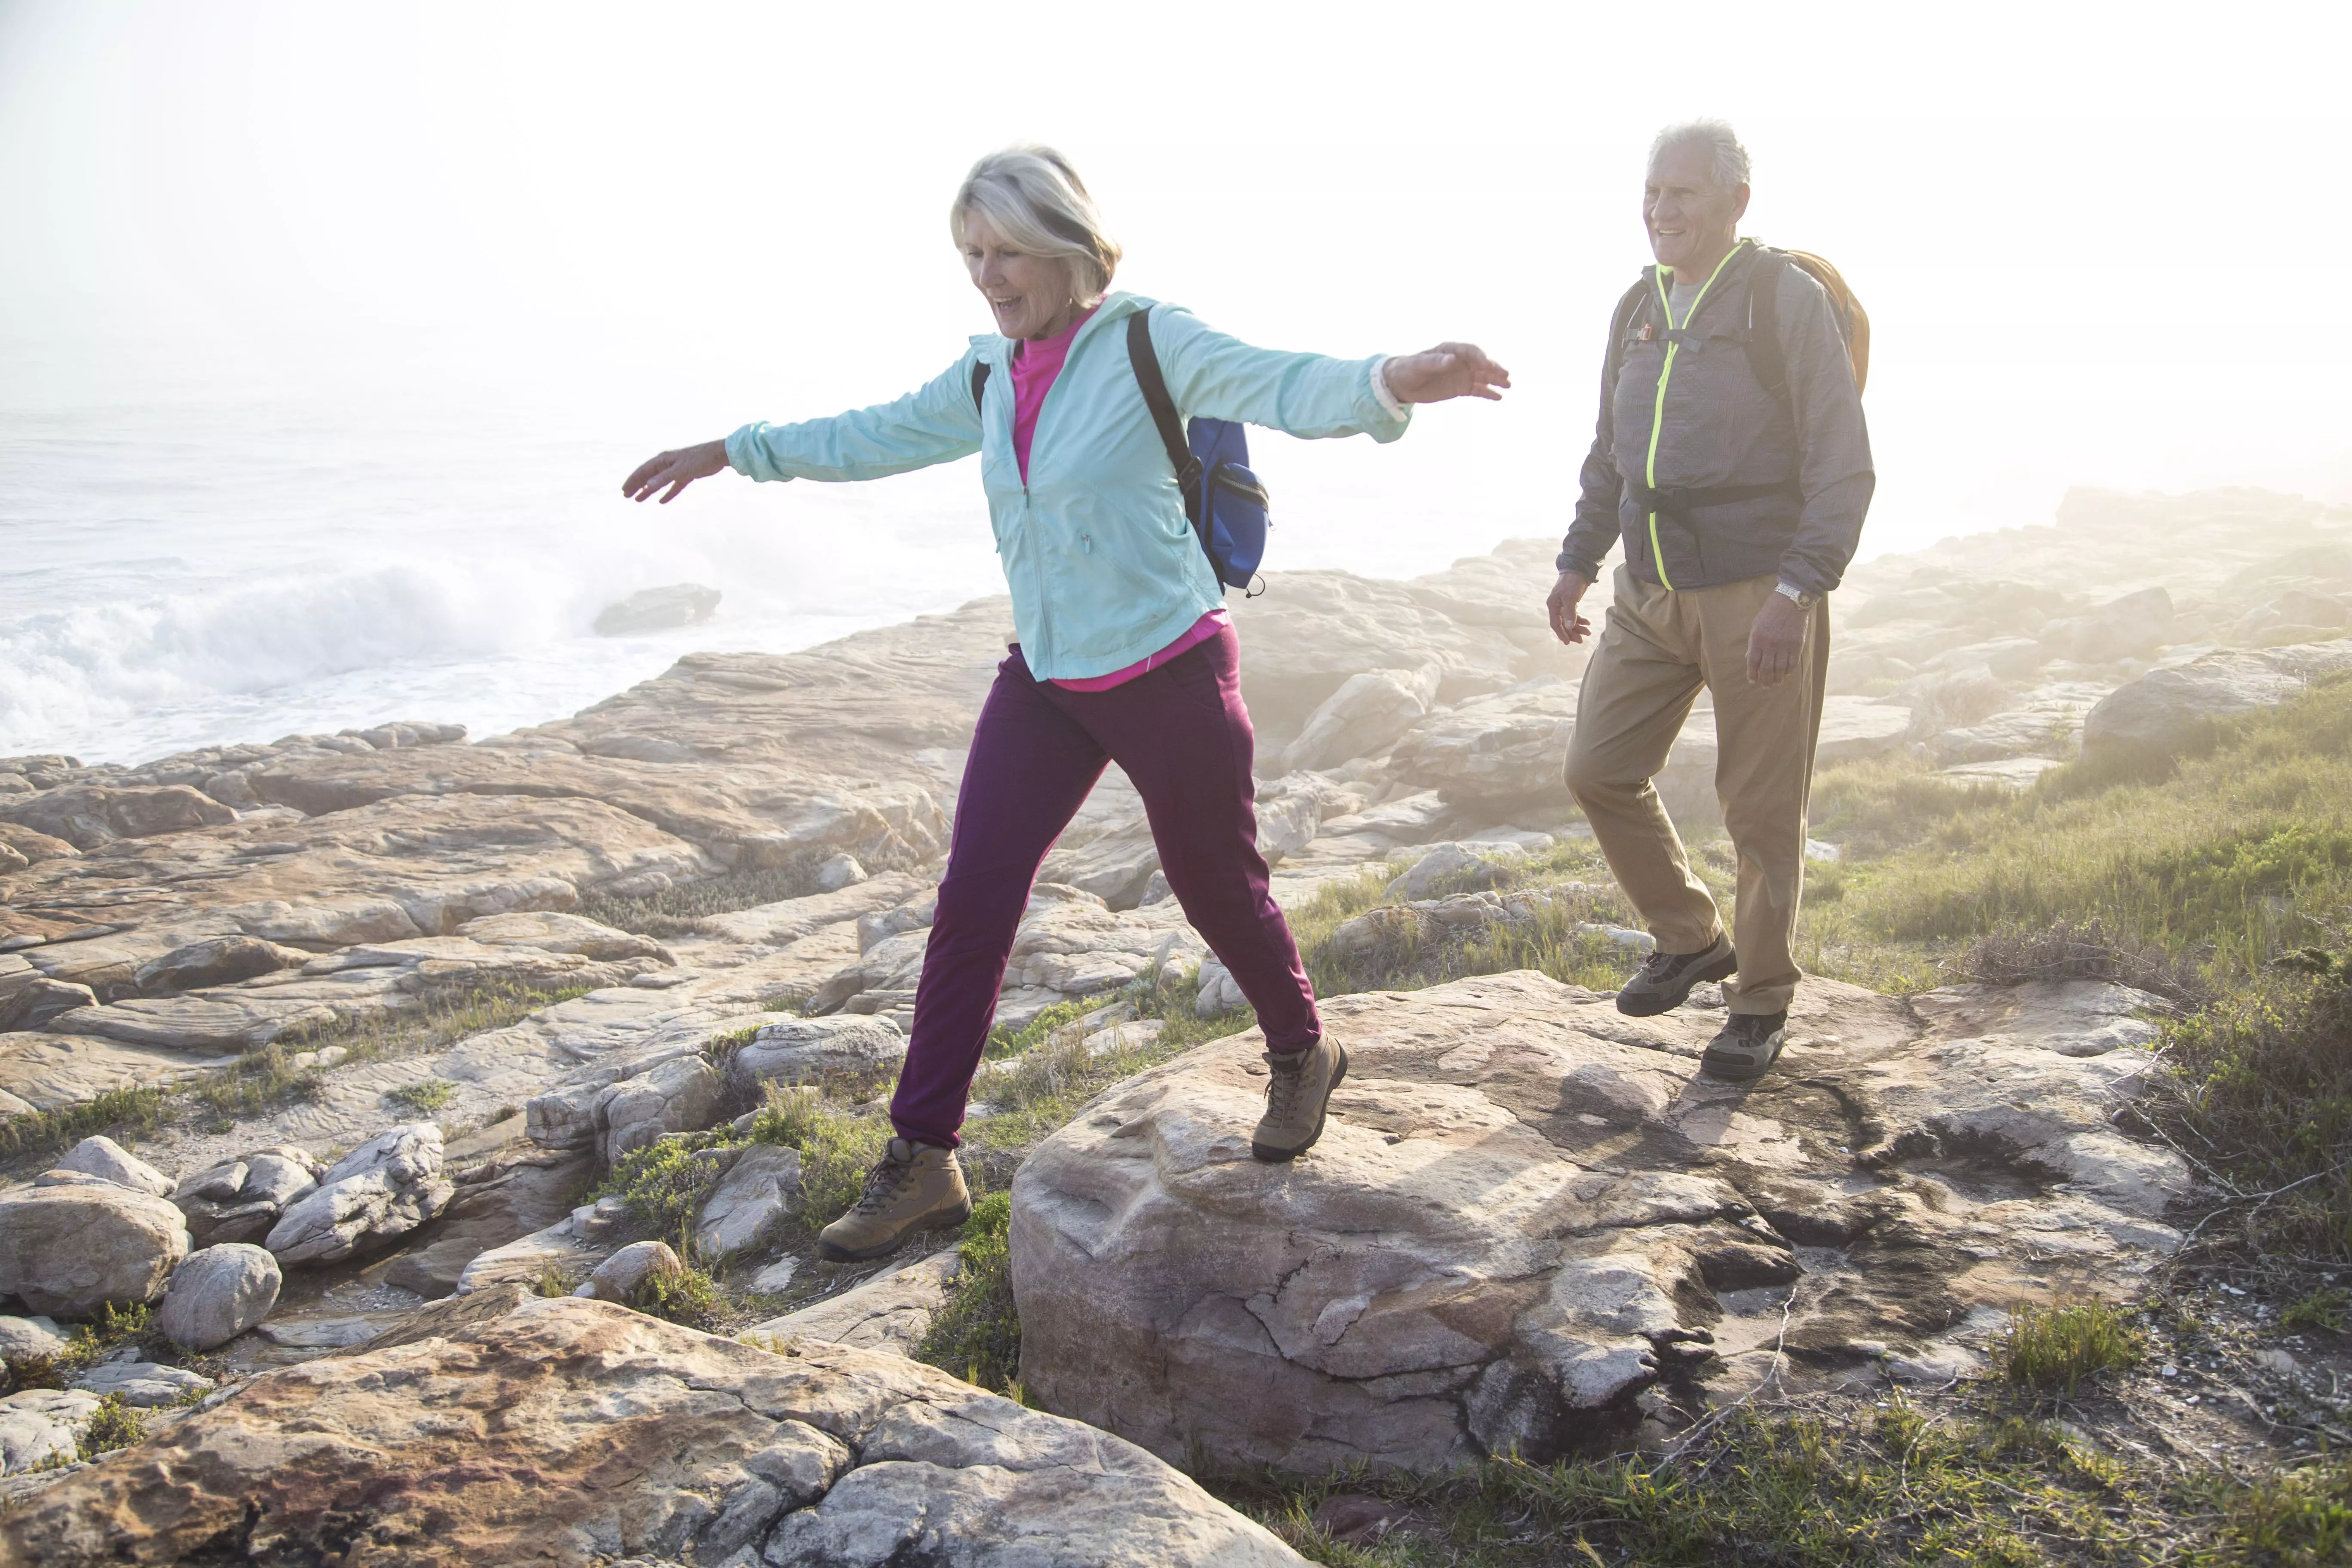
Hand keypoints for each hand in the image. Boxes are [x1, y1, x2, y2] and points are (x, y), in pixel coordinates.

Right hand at [623, 439, 730, 503]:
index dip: (633, 481)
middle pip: (648, 476)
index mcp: (663, 460)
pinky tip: (661, 501)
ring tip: (638, 499)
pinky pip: (673, 486)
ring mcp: (676, 470)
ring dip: (648, 490)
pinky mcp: (686, 475)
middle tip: (626, 496)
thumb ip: (663, 479)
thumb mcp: (680, 470)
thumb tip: (647, 486)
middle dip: (637, 486)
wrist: (718, 455)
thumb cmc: (699, 459)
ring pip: (659, 482)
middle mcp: (667, 464)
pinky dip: (667, 493)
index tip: (624, 490)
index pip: (643, 471)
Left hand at [1384, 342, 1510, 403]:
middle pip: (1480, 363)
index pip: (1470, 351)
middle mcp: (1460, 361)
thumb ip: (1435, 362)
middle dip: (1493, 368)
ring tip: (1508, 385)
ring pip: (1482, 376)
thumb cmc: (1409, 369)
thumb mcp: (1419, 365)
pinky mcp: (1461, 387)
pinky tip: (1498, 397)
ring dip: (1495, 380)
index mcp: (1450, 350)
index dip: (1479, 357)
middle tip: (1505, 374)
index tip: (1487, 364)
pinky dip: (1487, 393)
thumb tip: (1452, 359)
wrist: (1402, 383)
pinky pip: (1477, 390)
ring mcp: (1462, 374)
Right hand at [1547, 571, 1593, 644]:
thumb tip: (1569, 627)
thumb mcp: (1570, 598)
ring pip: (1569, 621)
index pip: (1556, 623)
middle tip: (1581, 640)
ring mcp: (1564, 606)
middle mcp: (1557, 607)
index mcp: (1553, 606)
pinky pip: (1574, 616)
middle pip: (1563, 624)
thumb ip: (1569, 613)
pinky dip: (1581, 620)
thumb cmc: (1571, 583)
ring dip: (1578, 627)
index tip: (1568, 642)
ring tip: (1588, 632)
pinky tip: (1588, 623)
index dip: (1561, 634)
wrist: (1578, 570)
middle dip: (1572, 632)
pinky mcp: (1571, 604)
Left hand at [1747, 592, 1809, 685]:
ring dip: (1777, 678)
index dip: (1752, 673)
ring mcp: (1784, 645)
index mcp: (1757, 639)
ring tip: (1776, 683)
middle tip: (1765, 686)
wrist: (1790, 601)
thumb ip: (1753, 643)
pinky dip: (1788, 670)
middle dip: (1765, 680)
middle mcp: (1770, 644)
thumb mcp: (1756, 625)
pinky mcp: (1797, 644)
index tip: (1752, 681)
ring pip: (1780, 668)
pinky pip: (1792, 662)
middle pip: (1766, 668)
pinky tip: (1786, 674)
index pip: (1752, 662)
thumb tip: (1748, 658)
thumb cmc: (1770, 612)